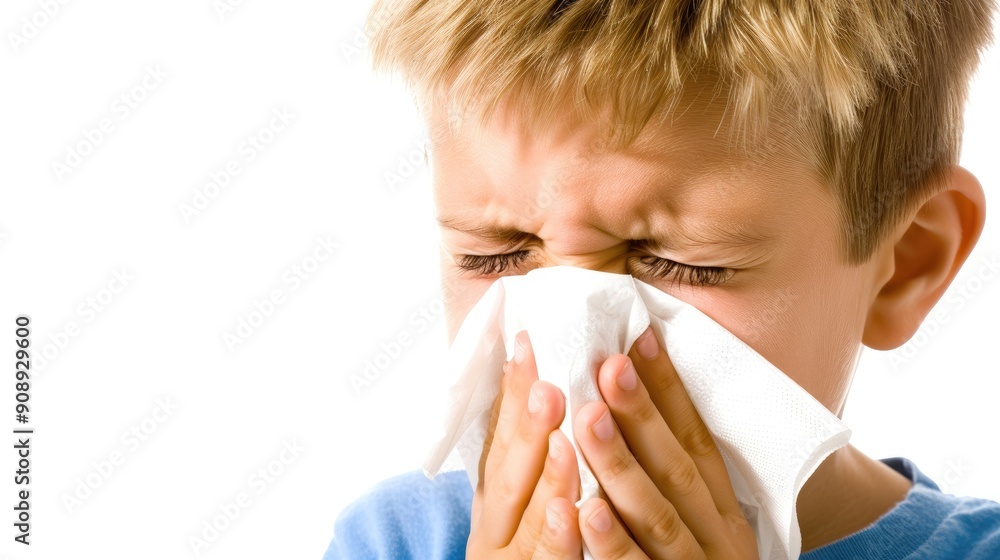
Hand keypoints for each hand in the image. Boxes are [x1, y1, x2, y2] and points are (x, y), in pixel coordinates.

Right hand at [467, 330, 583, 556]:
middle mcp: (492, 528)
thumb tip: (529, 373)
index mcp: (491, 498)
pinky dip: (558, 540)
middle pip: (508, 474)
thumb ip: (521, 451)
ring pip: (528, 519)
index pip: (499, 437)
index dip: (511, 395)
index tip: (526, 346)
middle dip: (527, 426)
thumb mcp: (516, 500)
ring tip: (563, 437)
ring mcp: (510, 559)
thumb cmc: (522, 547)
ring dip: (548, 476)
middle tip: (548, 382)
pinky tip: (573, 512)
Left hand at [573, 326, 757, 558]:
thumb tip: (637, 404)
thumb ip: (676, 475)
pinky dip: (611, 544)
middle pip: (678, 470)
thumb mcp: (703, 526)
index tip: (639, 337)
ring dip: (620, 465)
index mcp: (724, 512)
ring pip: (657, 517)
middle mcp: (717, 539)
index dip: (671, 390)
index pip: (698, 441)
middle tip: (606, 363)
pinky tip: (583, 508)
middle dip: (642, 414)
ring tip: (586, 417)